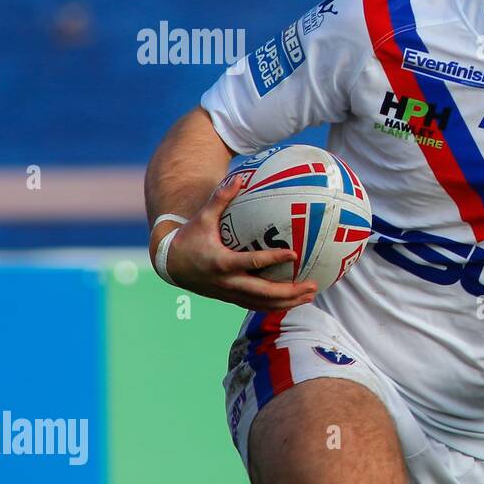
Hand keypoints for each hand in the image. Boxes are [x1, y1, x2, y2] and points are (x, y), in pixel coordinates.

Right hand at [155, 177, 318, 310]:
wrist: (171, 264)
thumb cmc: (190, 237)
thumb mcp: (202, 217)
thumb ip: (221, 199)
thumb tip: (239, 179)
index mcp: (221, 262)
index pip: (251, 262)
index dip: (272, 259)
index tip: (293, 254)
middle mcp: (227, 282)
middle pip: (263, 293)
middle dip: (288, 292)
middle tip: (312, 284)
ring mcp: (230, 293)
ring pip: (262, 303)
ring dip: (288, 301)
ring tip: (311, 294)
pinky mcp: (232, 298)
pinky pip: (258, 305)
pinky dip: (277, 304)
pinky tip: (295, 299)